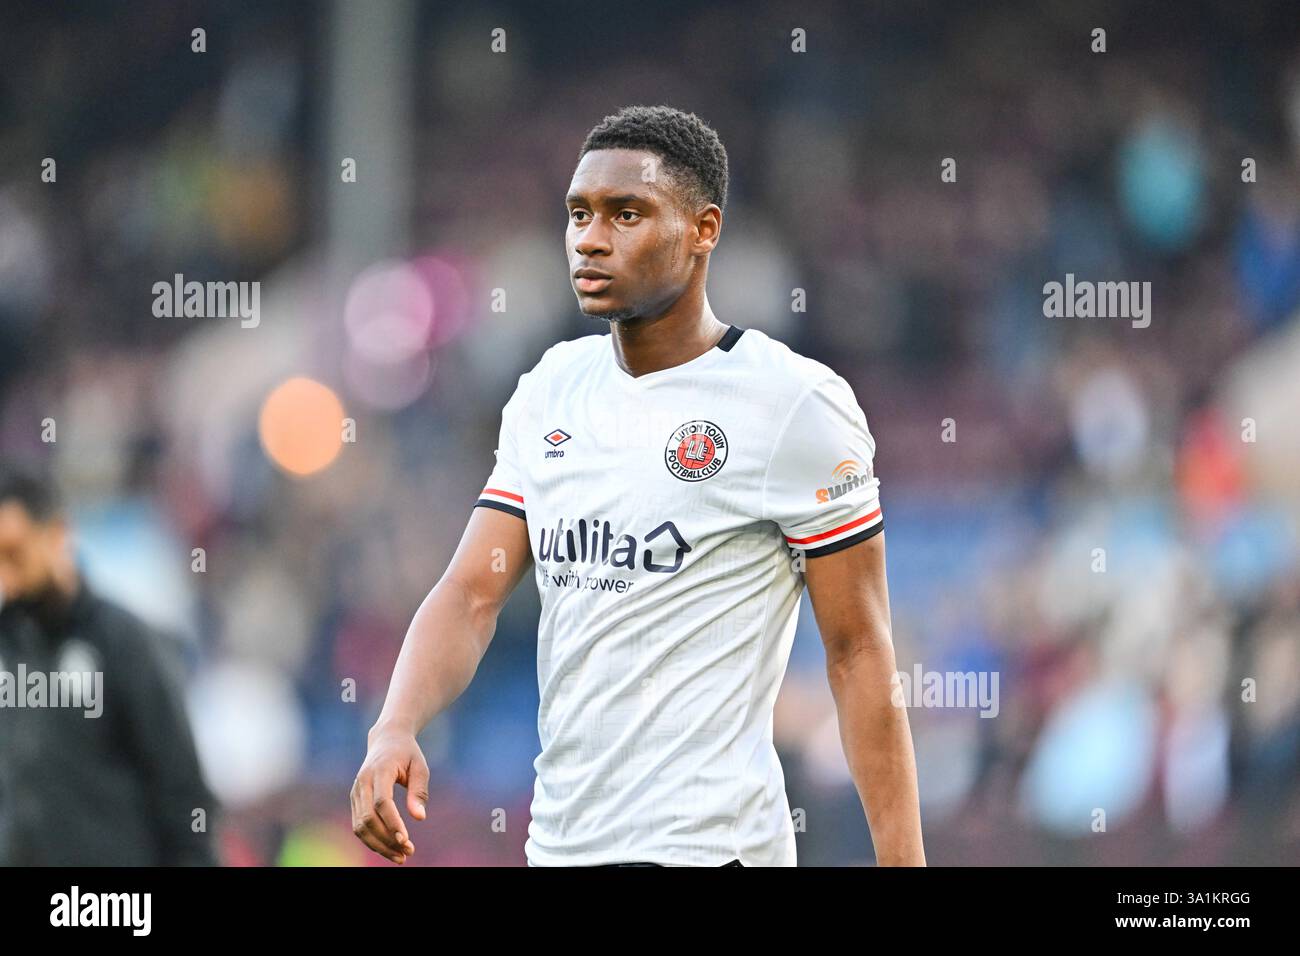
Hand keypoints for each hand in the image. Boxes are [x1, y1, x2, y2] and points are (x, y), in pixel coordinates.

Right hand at [351, 725, 429, 863]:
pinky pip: (359, 825)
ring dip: (378, 844)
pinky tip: (389, 848)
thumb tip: (420, 818)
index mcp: (380, 771)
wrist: (386, 739)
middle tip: (407, 853)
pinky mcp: (354, 800)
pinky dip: (371, 840)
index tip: (406, 840)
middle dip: (386, 839)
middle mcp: (363, 782)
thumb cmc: (407, 753)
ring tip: (400, 856)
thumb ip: (419, 791)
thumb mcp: (420, 767)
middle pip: (368, 818)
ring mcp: (356, 791)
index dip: (392, 823)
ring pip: (360, 826)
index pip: (382, 802)